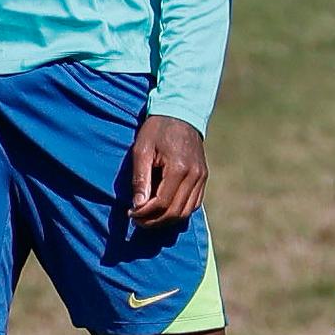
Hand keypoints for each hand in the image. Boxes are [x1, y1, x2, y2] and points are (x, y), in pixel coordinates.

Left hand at [123, 114, 207, 228]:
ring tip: (148, 218)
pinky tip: (163, 210)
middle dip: (154, 221)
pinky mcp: (203, 178)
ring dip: (166, 220)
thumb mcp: (142, 150)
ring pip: (186, 211)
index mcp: (179, 168)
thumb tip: (137, 206)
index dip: (145, 213)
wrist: (181, 113)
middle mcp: (195, 176)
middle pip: (175, 212)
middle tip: (136, 220)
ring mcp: (202, 178)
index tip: (130, 214)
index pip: (162, 203)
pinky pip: (193, 204)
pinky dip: (178, 212)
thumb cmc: (157, 130)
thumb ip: (141, 178)